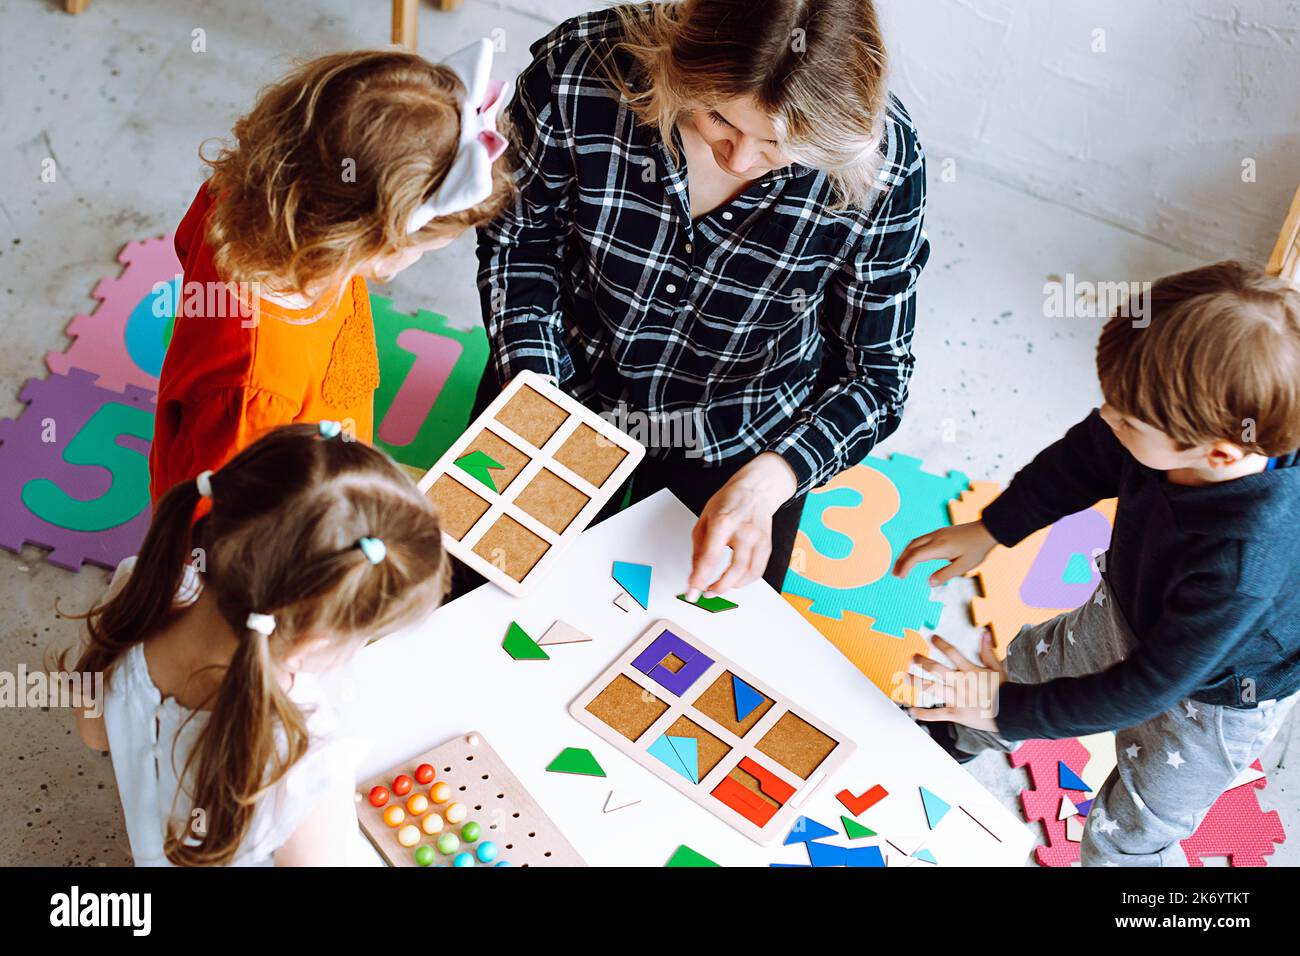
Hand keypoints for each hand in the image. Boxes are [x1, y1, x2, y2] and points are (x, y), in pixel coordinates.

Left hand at [686, 453, 796, 596]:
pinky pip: (758, 571)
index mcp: (723, 523)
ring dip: (732, 586)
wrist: (755, 490)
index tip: (692, 590)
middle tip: (706, 592)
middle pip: (734, 570)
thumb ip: (699, 547)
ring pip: (749, 573)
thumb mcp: (704, 518)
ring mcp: (758, 539)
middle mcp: (744, 531)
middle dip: (718, 587)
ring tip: (718, 587)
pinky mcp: (767, 545)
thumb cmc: (729, 501)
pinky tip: (734, 581)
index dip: (700, 578)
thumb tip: (695, 572)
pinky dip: (745, 581)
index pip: (711, 558)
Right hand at [893, 520, 997, 585]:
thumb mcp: (964, 565)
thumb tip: (930, 583)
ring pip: (914, 542)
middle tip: (895, 574)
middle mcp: (935, 537)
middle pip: (910, 548)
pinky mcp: (940, 533)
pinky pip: (920, 540)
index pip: (915, 556)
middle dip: (900, 561)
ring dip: (905, 554)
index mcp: (939, 546)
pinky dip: (912, 549)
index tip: (900, 577)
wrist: (987, 530)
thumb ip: (946, 574)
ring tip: (901, 566)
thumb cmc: (977, 549)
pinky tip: (914, 556)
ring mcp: (937, 533)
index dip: (905, 566)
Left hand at [902, 633, 1005, 731]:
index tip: (931, 637)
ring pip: (932, 689)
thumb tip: (984, 633)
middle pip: (936, 670)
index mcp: (971, 671)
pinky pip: (937, 714)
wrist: (1011, 713)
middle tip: (912, 656)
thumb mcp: (997, 668)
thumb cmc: (1004, 690)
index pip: (952, 653)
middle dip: (922, 661)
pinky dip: (924, 713)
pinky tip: (912, 711)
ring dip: (916, 683)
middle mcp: (961, 683)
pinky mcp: (957, 713)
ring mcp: (957, 699)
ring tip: (904, 677)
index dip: (940, 643)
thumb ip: (987, 651)